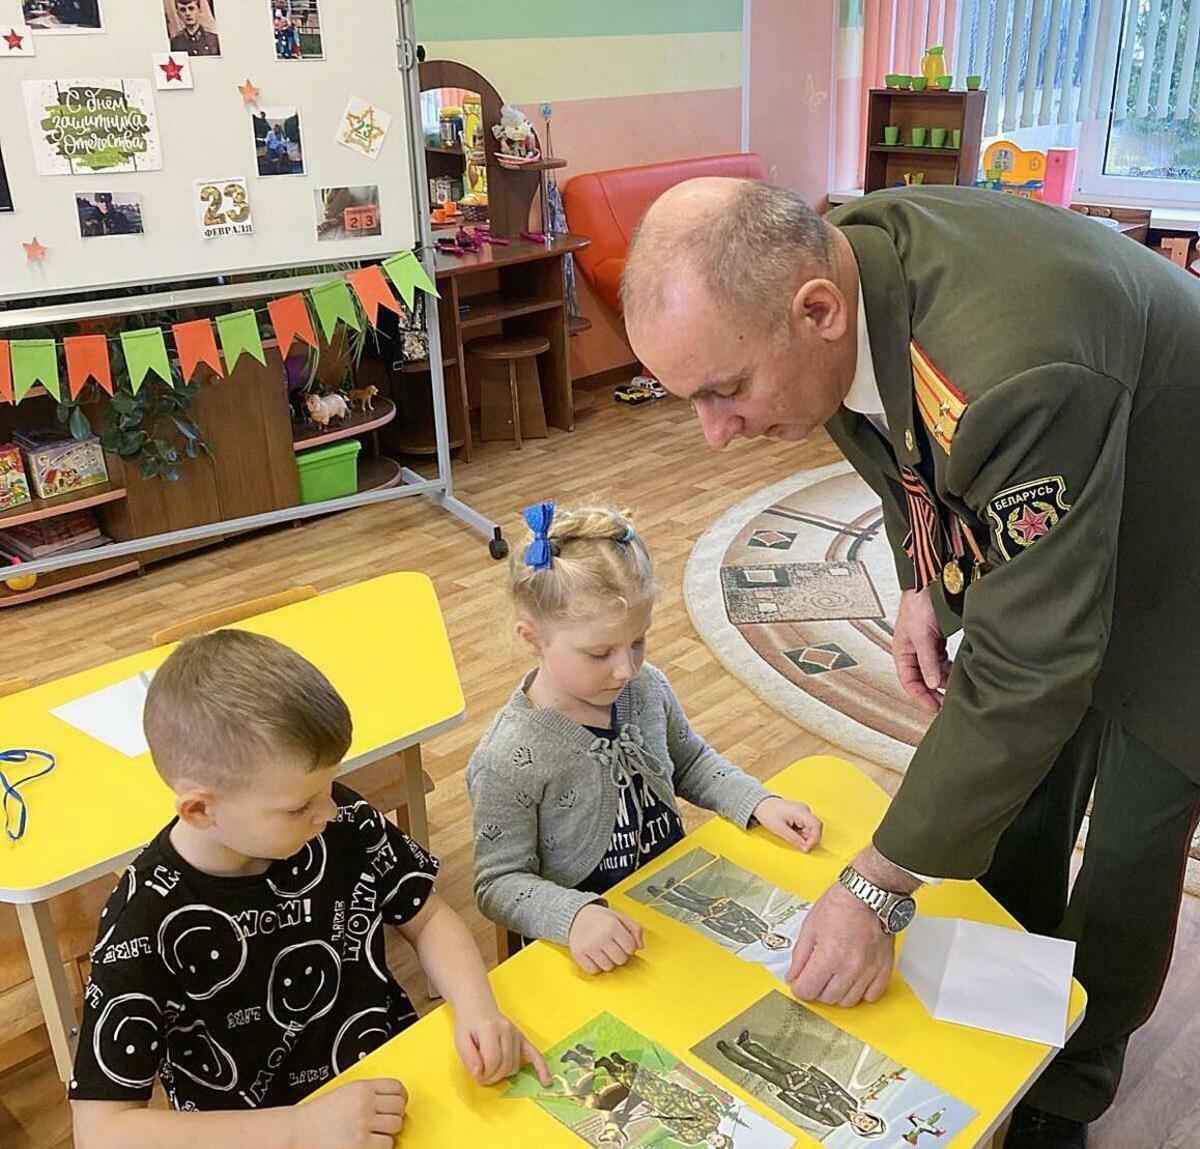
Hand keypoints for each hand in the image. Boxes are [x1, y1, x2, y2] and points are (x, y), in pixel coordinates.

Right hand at [298, 1078, 407, 1148]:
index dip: (400, 1097)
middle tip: (386, 1121)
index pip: (397, 1087)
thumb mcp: (344, 1093)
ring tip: (376, 1134)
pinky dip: (381, 1146)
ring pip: (395, 1127)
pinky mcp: (362, 1146)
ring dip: (388, 1132)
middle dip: (394, 1115)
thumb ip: (367, 1093)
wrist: (298, 1133)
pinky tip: (370, 1144)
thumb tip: (391, 1099)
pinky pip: (387, 1145)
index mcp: (361, 1088)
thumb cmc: (317, 1116)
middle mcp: (365, 1105)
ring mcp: (364, 1126)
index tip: (399, 1102)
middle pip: (399, 1108)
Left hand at [455, 1009, 550, 1086]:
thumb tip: (479, 1073)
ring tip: (492, 1069)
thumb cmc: (468, 1026)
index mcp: (490, 1029)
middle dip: (492, 1077)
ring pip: (515, 1066)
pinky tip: (546, 1081)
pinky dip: (541, 1069)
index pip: (492, 1061)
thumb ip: (468, 1058)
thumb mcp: (460, 1041)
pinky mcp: (523, 1038)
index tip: (476, 1074)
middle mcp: (507, 1030)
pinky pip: (535, 1055)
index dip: (483, 1074)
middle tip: (481, 1076)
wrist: (478, 1008)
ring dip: (503, 1074)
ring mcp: (517, 1033)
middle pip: (505, 1065)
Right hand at [568, 903, 643, 973]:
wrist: (577, 915)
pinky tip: (595, 956)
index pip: (631, 948)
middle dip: (620, 955)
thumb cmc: (600, 918)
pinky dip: (596, 966)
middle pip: (621, 959)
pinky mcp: (579, 954)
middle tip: (613, 947)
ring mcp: (589, 946)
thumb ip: (635, 929)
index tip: (623, 943)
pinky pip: (593, 971)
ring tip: (604, 951)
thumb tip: (640, 946)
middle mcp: (601, 936)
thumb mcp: (620, 917)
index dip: (629, 947)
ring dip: (608, 961)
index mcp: (613, 925)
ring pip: (608, 967)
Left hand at [753, 797, 822, 850]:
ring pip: (811, 828)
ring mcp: (803, 811)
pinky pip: (806, 826)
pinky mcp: (801, 814)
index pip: (816, 825)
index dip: (814, 839)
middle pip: (815, 828)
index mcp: (800, 811)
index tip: (807, 848)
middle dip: (809, 839)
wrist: (760, 804)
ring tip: (790, 835)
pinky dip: (801, 833)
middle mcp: (804, 810)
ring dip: (804, 836)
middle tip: (799, 845)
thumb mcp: (780, 829)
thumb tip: (805, 848)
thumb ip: (794, 839)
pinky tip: (791, 832)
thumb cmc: (767, 813)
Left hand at [786, 884, 893, 1006]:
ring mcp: (869, 971)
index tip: (799, 982)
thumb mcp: (809, 927)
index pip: (808, 990)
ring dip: (838, 993)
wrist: (868, 895)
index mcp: (828, 956)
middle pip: (828, 998)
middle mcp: (850, 968)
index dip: (799, 987)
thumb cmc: (839, 905)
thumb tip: (793, 976)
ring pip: (849, 1001)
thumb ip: (799, 956)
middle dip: (817, 990)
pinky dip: (861, 992)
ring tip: (834, 975)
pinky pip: (872, 996)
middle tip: (816, 975)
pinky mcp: (884, 969)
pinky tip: (854, 978)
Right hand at [893, 587, 949, 713]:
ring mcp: (927, 646)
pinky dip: (951, 669)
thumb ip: (928, 661)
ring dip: (945, 681)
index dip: (920, 696)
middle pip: (922, 679)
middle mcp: (914, 651)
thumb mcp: (922, 636)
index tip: (934, 708)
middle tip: (948, 705)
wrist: (932, 581)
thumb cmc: (919, 603)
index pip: (909, 682)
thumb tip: (933, 683)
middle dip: (933, 692)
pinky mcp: (939, 640)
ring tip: (956, 690)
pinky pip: (944, 661)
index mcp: (902, 651)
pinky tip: (960, 673)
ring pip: (935, 671)